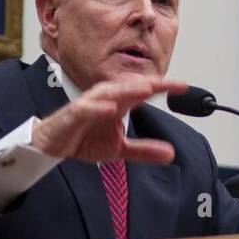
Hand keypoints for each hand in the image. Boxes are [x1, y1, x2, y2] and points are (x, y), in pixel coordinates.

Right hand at [31, 75, 186, 162]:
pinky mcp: (74, 113)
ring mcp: (90, 104)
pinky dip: (98, 107)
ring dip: (128, 90)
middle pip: (131, 87)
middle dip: (150, 84)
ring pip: (110, 93)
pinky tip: (111, 108)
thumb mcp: (120, 149)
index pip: (144, 92)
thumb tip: (171, 154)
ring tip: (146, 89)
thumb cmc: (85, 139)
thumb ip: (144, 150)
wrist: (54, 145)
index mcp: (120, 103)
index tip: (184, 87)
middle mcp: (107, 98)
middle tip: (169, 84)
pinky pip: (86, 108)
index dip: (164, 88)